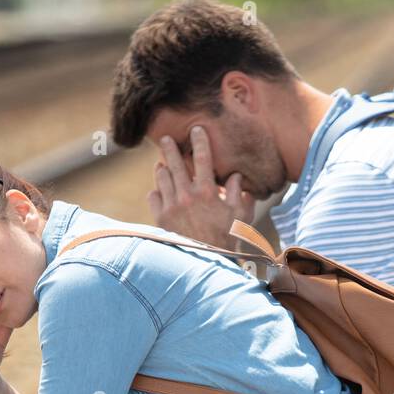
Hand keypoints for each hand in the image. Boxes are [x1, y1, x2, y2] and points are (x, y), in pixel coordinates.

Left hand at [147, 126, 254, 247]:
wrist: (206, 263)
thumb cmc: (227, 240)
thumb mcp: (240, 216)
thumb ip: (239, 193)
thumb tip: (236, 177)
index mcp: (207, 192)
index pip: (203, 158)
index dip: (199, 141)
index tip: (196, 130)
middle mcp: (187, 196)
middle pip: (175, 163)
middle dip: (170, 147)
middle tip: (166, 139)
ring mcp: (171, 207)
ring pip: (161, 178)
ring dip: (162, 169)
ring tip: (162, 164)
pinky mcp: (161, 220)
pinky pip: (153, 197)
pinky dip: (155, 192)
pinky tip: (158, 191)